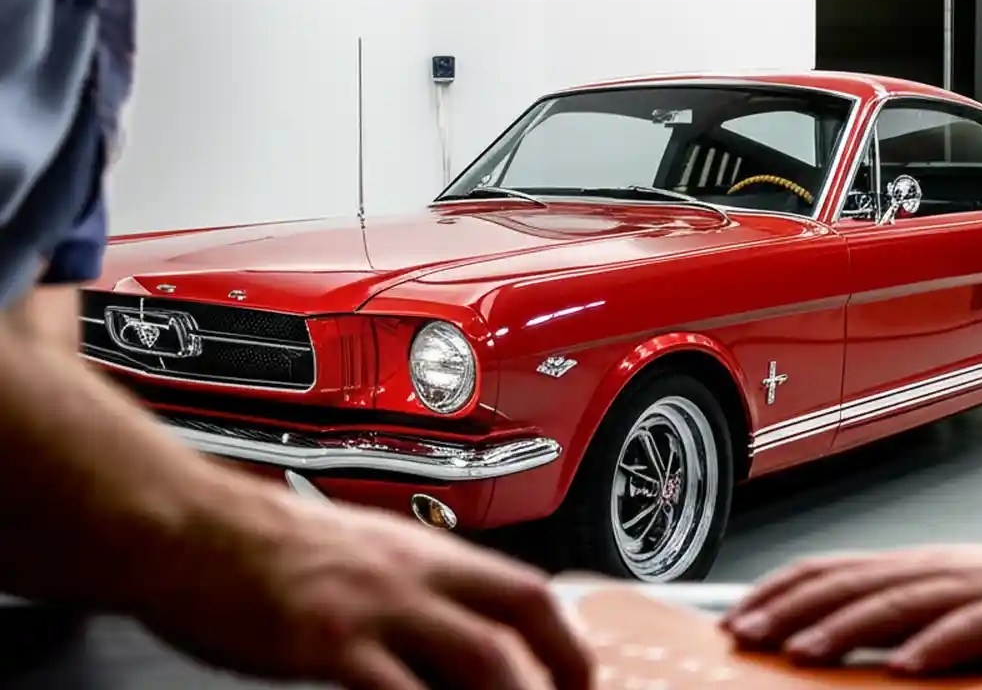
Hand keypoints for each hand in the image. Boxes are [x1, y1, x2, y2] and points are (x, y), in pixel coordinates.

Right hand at [137, 484, 593, 689]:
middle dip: (561, 669)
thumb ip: (406, 591)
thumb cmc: (255, 541)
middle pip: (521, 617)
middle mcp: (412, 573)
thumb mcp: (355, 554)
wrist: (184, 524)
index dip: (565, 638)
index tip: (580, 676)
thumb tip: (444, 638)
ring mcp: (374, 607)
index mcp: (423, 552)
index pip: (526, 589)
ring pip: (481, 658)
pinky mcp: (327, 640)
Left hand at [720, 544, 981, 683]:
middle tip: (746, 635)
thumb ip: (896, 609)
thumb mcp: (947, 596)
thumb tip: (832, 631)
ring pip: (897, 604)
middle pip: (850, 584)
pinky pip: (969, 631)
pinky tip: (904, 666)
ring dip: (844, 628)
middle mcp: (933, 571)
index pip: (830, 569)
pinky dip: (933, 647)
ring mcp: (973, 591)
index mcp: (912, 567)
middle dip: (791, 610)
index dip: (779, 589)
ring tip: (802, 651)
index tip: (736, 614)